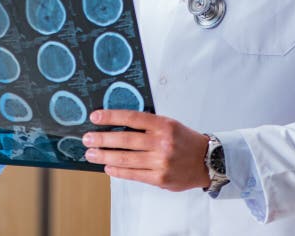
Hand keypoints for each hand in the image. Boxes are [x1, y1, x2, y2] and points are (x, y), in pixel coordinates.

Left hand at [83, 110, 209, 191]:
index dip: (112, 117)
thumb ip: (147, 125)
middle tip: (87, 138)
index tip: (95, 116)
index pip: (132, 118)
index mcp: (164, 125)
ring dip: (105, 156)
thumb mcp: (169, 124)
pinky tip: (107, 166)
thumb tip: (118, 124)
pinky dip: (118, 171)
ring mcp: (161, 162)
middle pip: (126, 140)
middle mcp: (162, 142)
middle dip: (103, 139)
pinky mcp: (160, 178)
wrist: (207, 160)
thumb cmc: (184, 140)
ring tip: (91, 153)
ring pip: (127, 159)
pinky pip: (134, 174)